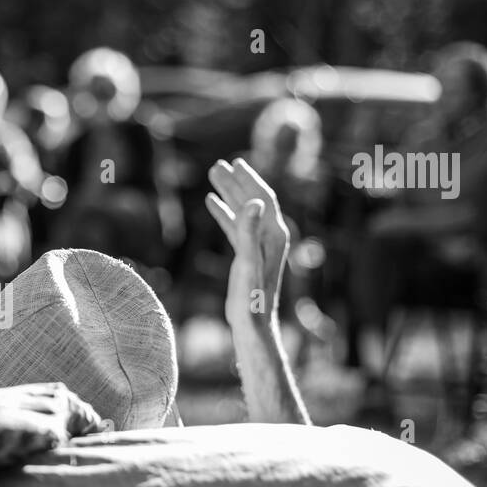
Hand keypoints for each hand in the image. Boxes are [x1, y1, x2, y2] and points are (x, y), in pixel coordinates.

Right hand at [205, 158, 289, 327]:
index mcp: (274, 234)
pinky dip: (224, 213)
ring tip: (213, 176)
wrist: (252, 323)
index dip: (249, 179)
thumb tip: (253, 201)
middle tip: (219, 165)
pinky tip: (211, 203)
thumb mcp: (247, 262)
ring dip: (228, 194)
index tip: (235, 163)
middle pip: (252, 200)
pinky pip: (235, 227)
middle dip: (236, 182)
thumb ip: (249, 231)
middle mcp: (270, 236)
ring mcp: (259, 245)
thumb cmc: (250, 297)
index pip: (263, 198)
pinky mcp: (247, 255)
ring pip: (242, 212)